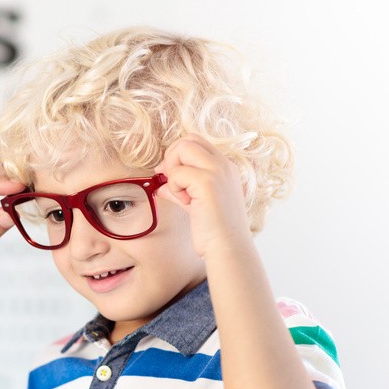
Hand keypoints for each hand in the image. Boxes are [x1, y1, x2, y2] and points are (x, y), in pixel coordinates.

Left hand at [154, 134, 250, 257]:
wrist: (228, 248)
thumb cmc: (214, 230)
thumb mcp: (196, 203)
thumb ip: (181, 190)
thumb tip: (161, 184)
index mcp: (224, 167)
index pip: (196, 141)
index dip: (177, 155)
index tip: (170, 177)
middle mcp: (223, 164)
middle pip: (188, 139)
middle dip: (172, 157)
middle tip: (171, 182)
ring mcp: (218, 171)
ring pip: (183, 148)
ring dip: (173, 171)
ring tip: (181, 194)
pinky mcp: (208, 182)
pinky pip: (177, 172)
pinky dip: (174, 187)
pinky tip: (185, 203)